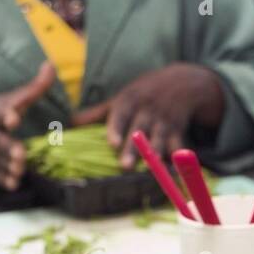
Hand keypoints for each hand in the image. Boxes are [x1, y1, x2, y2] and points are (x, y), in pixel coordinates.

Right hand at [0, 62, 56, 190]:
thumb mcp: (5, 98)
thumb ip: (33, 88)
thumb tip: (51, 66)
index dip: (6, 114)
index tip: (13, 118)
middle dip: (7, 147)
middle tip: (20, 154)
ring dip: (7, 166)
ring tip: (19, 170)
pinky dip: (1, 179)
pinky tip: (13, 184)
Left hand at [73, 63, 224, 165]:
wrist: (181, 82)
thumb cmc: (143, 94)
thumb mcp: (122, 97)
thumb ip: (98, 113)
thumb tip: (71, 122)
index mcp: (130, 100)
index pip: (121, 114)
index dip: (116, 128)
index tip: (112, 143)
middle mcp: (147, 110)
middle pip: (139, 131)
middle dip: (133, 149)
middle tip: (125, 167)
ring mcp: (164, 121)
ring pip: (159, 140)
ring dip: (155, 155)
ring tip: (152, 170)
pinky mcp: (178, 130)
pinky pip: (179, 146)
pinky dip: (178, 158)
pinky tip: (176, 171)